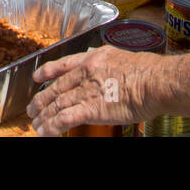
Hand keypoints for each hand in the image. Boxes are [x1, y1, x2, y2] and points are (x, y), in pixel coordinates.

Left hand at [26, 46, 159, 136]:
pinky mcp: (91, 108)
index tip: (37, 77)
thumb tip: (103, 66)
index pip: (63, 64)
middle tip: (33, 109)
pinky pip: (65, 118)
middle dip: (41, 100)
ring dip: (44, 116)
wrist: (156, 81)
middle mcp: (86, 72)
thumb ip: (106, 62)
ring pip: (57, 104)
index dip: (47, 72)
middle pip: (55, 88)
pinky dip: (52, 126)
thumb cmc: (148, 71)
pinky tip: (46, 132)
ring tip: (36, 124)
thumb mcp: (121, 57)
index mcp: (93, 58)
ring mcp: (87, 90)